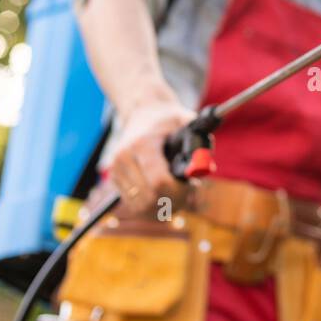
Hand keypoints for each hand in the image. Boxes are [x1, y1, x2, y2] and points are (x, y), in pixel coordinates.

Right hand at [106, 96, 193, 220]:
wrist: (142, 113)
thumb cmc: (169, 120)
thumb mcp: (187, 122)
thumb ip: (199, 142)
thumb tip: (205, 168)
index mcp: (142, 145)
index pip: (159, 182)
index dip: (179, 192)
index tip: (192, 187)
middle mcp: (124, 159)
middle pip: (150, 199)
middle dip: (174, 201)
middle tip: (188, 192)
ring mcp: (116, 171)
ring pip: (141, 207)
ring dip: (163, 207)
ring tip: (178, 193)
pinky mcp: (114, 180)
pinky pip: (134, 206)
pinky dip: (152, 208)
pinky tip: (165, 196)